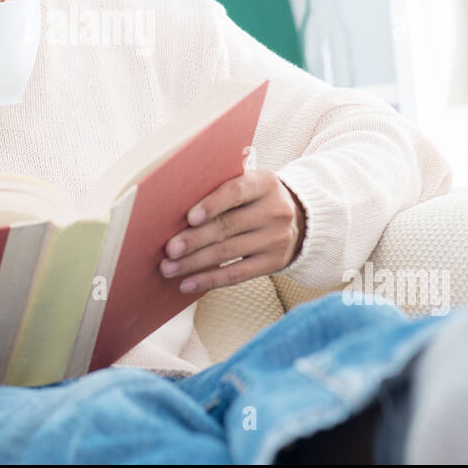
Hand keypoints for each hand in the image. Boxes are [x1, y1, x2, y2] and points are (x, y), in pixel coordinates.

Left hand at [160, 168, 306, 292]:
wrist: (299, 221)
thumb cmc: (255, 199)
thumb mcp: (249, 184)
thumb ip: (221, 190)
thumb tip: (175, 209)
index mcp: (265, 183)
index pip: (237, 191)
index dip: (213, 204)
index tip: (190, 218)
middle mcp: (275, 210)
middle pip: (228, 226)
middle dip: (194, 239)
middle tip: (169, 249)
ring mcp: (276, 239)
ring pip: (228, 252)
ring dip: (194, 262)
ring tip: (169, 268)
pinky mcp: (274, 262)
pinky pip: (237, 274)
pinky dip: (209, 280)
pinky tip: (187, 283)